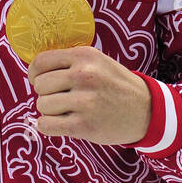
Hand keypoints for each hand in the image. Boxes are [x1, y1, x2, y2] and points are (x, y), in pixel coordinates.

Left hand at [30, 46, 151, 144]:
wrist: (147, 111)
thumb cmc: (116, 86)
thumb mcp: (98, 62)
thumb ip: (70, 62)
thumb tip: (35, 71)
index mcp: (84, 56)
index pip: (40, 62)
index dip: (35, 74)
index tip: (40, 81)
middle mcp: (84, 75)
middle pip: (40, 85)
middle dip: (46, 93)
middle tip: (61, 98)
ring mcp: (85, 101)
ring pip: (42, 106)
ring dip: (50, 111)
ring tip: (68, 111)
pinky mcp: (84, 126)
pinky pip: (46, 125)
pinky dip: (48, 126)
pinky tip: (61, 123)